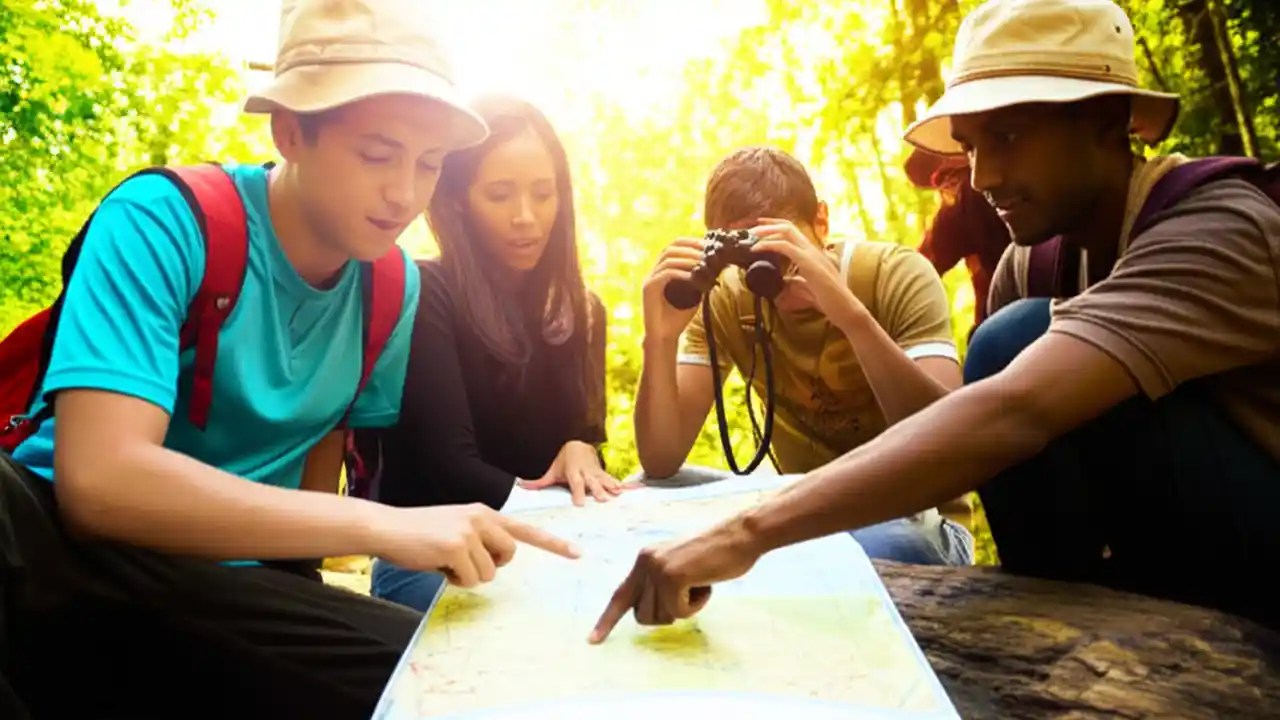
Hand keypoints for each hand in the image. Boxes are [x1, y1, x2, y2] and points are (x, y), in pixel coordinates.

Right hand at [370, 503, 578, 587]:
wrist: (388, 527)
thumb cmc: (421, 534)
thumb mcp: (457, 528)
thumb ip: (481, 539)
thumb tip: (498, 561)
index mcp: (484, 512)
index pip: (525, 530)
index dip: (553, 543)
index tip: (577, 554)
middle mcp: (481, 517)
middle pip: (509, 556)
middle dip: (490, 565)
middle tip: (461, 560)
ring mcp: (470, 531)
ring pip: (490, 572)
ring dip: (468, 575)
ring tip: (444, 560)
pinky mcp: (456, 547)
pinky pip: (471, 579)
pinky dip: (455, 581)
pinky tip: (437, 565)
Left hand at [519, 441, 623, 505]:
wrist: (578, 446)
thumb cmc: (564, 463)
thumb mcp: (552, 471)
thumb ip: (539, 482)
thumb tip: (521, 486)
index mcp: (573, 473)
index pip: (575, 483)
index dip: (577, 492)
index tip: (579, 504)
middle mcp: (586, 473)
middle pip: (592, 482)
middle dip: (598, 491)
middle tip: (604, 500)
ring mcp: (596, 472)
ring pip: (604, 480)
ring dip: (611, 486)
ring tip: (617, 493)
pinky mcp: (603, 473)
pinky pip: (612, 478)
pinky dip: (619, 484)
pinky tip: (626, 490)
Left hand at [588, 516, 762, 642]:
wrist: (739, 535)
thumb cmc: (716, 555)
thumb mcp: (680, 567)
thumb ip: (660, 585)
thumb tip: (647, 614)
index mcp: (644, 560)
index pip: (619, 596)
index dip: (606, 621)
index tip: (592, 641)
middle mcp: (645, 563)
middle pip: (643, 616)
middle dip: (667, 614)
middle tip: (690, 593)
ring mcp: (657, 570)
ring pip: (661, 616)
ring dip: (685, 608)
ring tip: (699, 583)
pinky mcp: (672, 577)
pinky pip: (679, 612)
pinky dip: (696, 605)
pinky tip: (705, 584)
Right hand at [641, 237, 706, 342]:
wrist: (664, 337)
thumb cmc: (678, 317)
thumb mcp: (694, 294)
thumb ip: (700, 279)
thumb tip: (716, 265)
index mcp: (663, 270)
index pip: (675, 246)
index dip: (691, 242)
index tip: (708, 245)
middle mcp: (654, 271)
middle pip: (670, 248)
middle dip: (691, 247)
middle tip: (707, 252)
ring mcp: (650, 279)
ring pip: (668, 258)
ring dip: (688, 258)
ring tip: (703, 263)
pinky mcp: (648, 289)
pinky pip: (665, 273)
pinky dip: (681, 273)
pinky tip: (694, 277)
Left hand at [750, 218, 866, 328]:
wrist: (844, 308)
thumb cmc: (828, 300)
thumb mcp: (806, 286)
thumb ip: (795, 280)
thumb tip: (782, 282)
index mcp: (812, 253)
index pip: (793, 231)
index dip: (775, 226)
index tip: (760, 226)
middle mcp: (812, 249)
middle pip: (788, 226)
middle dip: (768, 224)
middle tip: (751, 228)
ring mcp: (811, 254)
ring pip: (786, 231)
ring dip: (766, 231)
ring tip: (751, 236)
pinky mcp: (809, 262)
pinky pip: (785, 246)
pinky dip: (769, 244)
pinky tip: (757, 248)